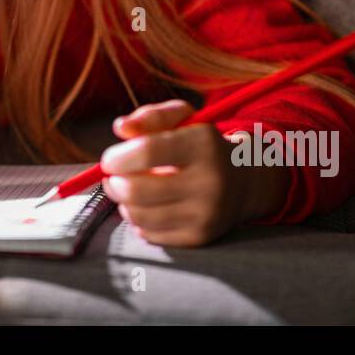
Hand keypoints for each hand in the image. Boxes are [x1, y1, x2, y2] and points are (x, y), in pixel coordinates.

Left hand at [99, 99, 248, 247]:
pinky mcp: (200, 237)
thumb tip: (121, 128)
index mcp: (204, 145)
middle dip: (114, 185)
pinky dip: (139, 221)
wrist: (245, 181)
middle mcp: (209, 182)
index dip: (118, 158)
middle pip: (138, 191)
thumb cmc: (202, 146)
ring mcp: (206, 214)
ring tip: (127, 191)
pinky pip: (151, 234)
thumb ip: (150, 117)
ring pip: (140, 216)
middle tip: (112, 179)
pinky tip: (145, 208)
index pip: (148, 152)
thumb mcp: (183, 119)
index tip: (109, 160)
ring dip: (123, 204)